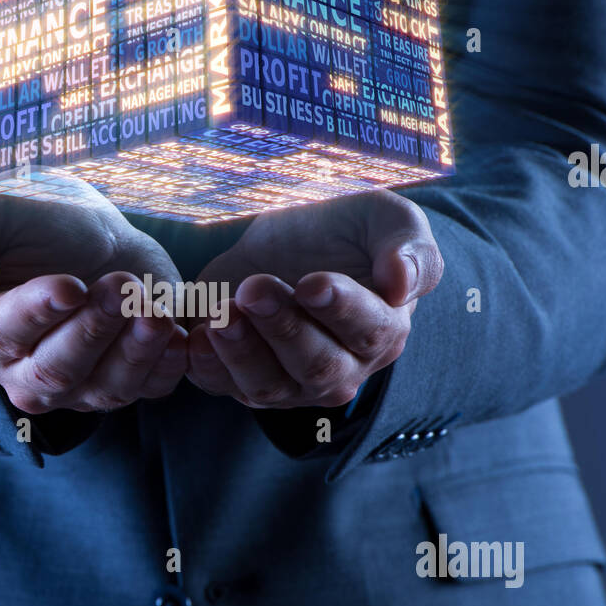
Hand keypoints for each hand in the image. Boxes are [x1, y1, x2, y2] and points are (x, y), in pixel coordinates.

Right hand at [0, 180, 187, 412]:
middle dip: (93, 328)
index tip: (71, 284)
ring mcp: (78, 385)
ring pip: (106, 387)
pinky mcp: (126, 378)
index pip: (4, 335)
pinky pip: (148, 387)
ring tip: (154, 309)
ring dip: (135, 350)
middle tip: (121, 285)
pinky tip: (178, 335)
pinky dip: (166, 367)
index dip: (39, 312)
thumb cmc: (24, 219)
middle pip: (57, 371)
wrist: (85, 228)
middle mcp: (24, 372)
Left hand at [186, 190, 443, 408]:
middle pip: (316, 366)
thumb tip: (403, 284)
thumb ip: (410, 248)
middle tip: (255, 288)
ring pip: (268, 386)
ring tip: (221, 312)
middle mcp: (341, 367)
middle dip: (283, 328)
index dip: (340, 310)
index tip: (312, 282)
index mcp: (383, 328)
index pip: (368, 331)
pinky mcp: (240, 377)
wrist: (290, 238)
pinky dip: (207, 367)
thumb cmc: (347, 230)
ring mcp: (290, 381)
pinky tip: (196, 336)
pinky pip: (222, 385)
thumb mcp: (387, 219)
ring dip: (241, 352)